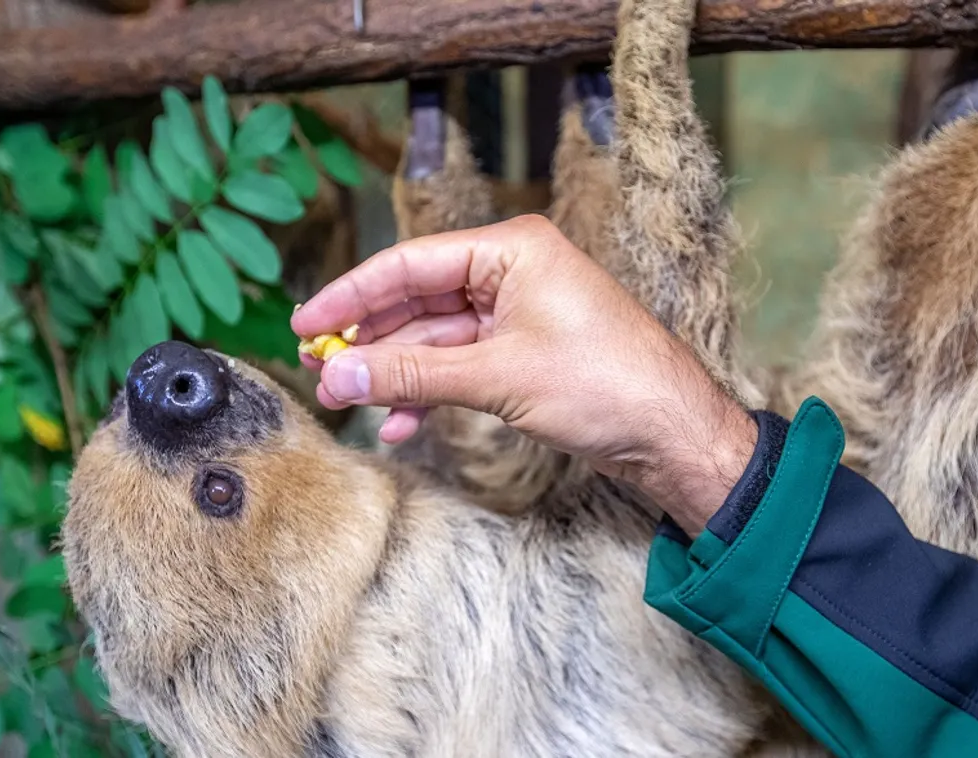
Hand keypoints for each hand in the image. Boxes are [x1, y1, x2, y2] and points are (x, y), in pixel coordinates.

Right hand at [290, 215, 755, 533]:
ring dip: (396, 372)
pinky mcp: (526, 354)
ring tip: (351, 403)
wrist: (673, 432)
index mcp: (512, 248)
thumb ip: (412, 373)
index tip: (305, 323)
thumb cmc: (606, 384)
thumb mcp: (497, 376)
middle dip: (370, 339)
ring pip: (436, 337)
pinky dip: (431, 392)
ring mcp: (519, 314)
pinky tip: (401, 424)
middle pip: (418, 298)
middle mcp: (513, 272)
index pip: (410, 263)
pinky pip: (461, 365)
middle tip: (320, 369)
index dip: (351, 294)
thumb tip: (339, 376)